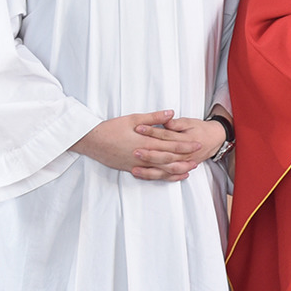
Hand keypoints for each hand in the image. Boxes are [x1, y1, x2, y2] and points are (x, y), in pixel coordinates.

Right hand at [72, 111, 208, 181]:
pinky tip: (174, 176)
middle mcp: (143, 156)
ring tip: (190, 168)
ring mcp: (138, 165)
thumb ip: (153, 118)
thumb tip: (171, 113)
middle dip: (185, 158)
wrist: (91, 141)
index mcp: (145, 142)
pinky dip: (165, 176)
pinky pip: (152, 176)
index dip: (185, 145)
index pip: (170, 145)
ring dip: (178, 170)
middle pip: (169, 159)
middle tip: (199, 157)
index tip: (197, 143)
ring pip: (162, 170)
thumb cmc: (110, 128)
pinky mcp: (132, 169)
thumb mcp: (132, 119)